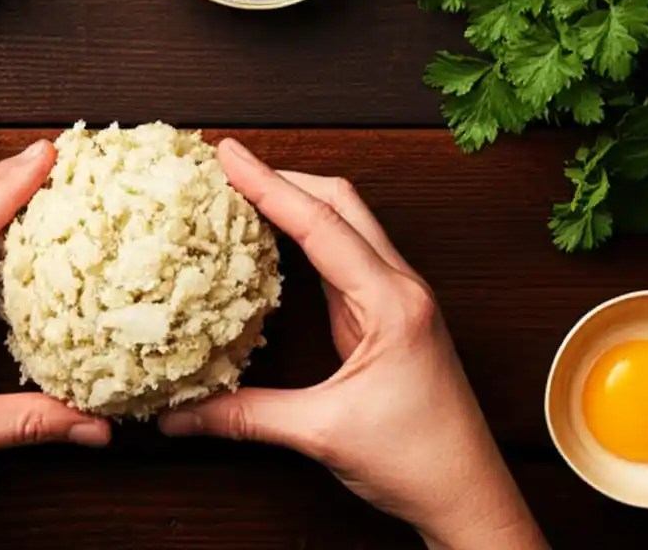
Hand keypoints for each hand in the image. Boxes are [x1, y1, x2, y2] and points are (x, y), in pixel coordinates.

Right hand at [159, 139, 545, 549]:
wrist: (468, 494)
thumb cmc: (419, 461)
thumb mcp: (321, 433)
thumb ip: (245, 417)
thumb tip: (179, 413)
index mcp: (392, 304)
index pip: (320, 224)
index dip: (268, 184)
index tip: (226, 153)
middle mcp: (400, 288)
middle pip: (339, 202)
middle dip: (283, 175)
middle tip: (227, 163)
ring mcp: (397, 299)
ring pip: (346, 224)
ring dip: (297, 200)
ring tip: (244, 189)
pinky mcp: (388, 317)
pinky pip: (344, 257)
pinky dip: (306, 235)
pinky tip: (274, 239)